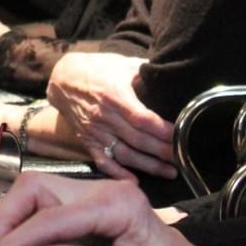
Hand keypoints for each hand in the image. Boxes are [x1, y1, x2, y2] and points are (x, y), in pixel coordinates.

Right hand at [0, 174, 221, 245]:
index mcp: (116, 204)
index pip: (50, 216)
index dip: (16, 239)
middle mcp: (104, 190)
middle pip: (36, 188)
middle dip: (7, 217)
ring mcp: (96, 196)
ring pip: (37, 193)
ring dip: (13, 218)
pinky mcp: (90, 209)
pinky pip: (46, 206)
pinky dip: (24, 221)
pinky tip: (16, 243)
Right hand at [46, 53, 177, 180]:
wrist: (62, 78)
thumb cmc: (96, 68)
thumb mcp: (121, 63)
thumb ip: (144, 71)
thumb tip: (168, 74)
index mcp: (114, 95)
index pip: (142, 118)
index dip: (162, 130)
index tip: (180, 135)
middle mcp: (104, 117)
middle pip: (138, 139)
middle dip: (163, 151)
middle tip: (183, 157)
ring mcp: (95, 131)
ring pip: (125, 154)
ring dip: (149, 166)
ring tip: (170, 172)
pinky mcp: (88, 141)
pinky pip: (104, 161)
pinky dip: (118, 174)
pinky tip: (135, 182)